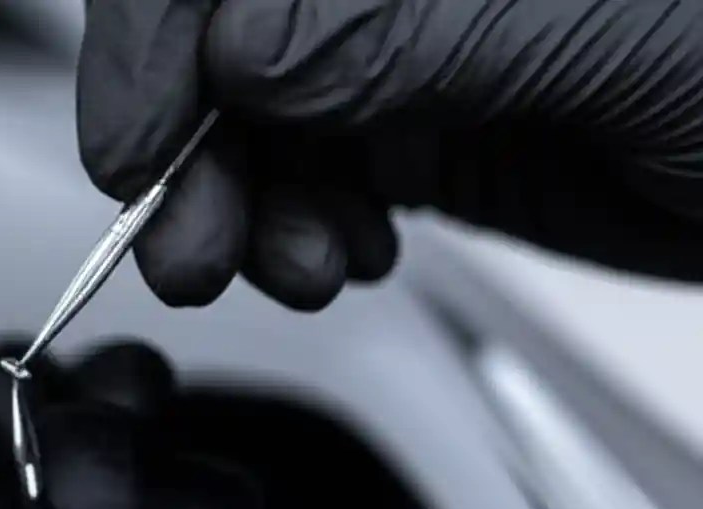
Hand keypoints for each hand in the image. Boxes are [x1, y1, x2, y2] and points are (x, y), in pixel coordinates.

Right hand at [78, 0, 702, 310]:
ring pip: (248, 118)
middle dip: (189, 151)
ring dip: (242, 206)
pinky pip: (305, 173)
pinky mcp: (409, 120)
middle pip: (216, 40)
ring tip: (295, 261)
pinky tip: (339, 251)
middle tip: (194, 250)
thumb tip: (245, 51)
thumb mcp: (594, 21)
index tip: (138, 150)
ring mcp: (393, 44)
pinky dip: (295, 227)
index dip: (153, 42)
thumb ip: (402, 25)